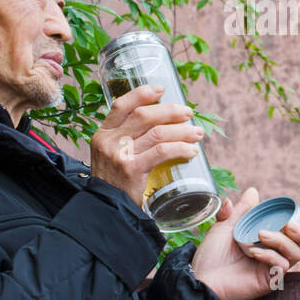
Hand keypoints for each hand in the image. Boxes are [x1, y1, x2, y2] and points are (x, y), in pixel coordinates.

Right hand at [90, 83, 204, 209]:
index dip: (142, 93)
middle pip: (144, 115)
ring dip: (182, 131)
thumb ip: (127, 139)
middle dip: (171, 111)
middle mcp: (109, 141)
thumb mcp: (111, 156)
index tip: (162, 88)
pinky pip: (162, 152)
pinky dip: (181, 148)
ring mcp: (120, 155)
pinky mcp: (132, 170)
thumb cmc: (114, 183)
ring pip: (157, 133)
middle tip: (188, 113)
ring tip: (197, 134)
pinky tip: (191, 151)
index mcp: (103, 134)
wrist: (106, 210)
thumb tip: (161, 123)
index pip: (122, 105)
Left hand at [191, 186, 299, 299]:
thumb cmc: (211, 257)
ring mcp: (273, 269)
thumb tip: (253, 191)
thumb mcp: (226, 227)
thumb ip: (242, 210)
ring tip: (261, 234)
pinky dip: (270, 254)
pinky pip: (283, 265)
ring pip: (297, 253)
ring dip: (282, 240)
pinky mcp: (270, 281)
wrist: (200, 279)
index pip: (296, 234)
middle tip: (290, 225)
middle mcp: (275, 255)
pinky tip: (253, 251)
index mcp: (269, 242)